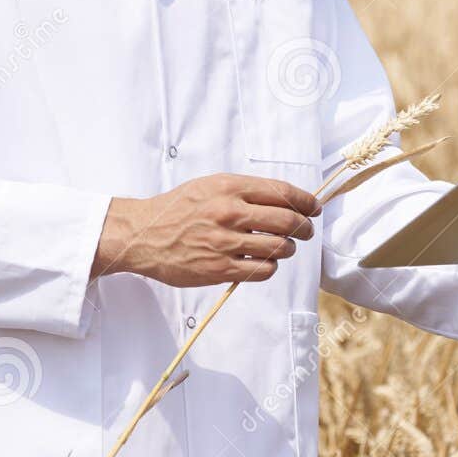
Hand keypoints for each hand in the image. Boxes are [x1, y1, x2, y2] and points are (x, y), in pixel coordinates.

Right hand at [92, 173, 321, 286]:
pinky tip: (262, 262)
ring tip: (281, 247)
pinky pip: (262, 270)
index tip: (313, 208)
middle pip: (287, 221)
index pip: (281, 193)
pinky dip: (270, 267)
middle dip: (304, 228)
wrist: (144, 235)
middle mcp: (229, 212)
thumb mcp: (209, 186)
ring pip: (279, 247)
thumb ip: (244, 190)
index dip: (305, 202)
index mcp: (228, 187)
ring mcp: (225, 242)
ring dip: (287, 249)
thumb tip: (284, 199)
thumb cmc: (177, 209)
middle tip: (305, 231)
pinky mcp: (220, 268)